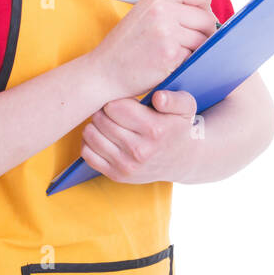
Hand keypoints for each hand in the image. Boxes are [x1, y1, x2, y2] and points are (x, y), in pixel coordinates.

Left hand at [80, 90, 200, 184]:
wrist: (182, 160)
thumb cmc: (179, 126)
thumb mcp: (186, 107)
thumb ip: (174, 99)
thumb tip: (158, 98)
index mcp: (155, 130)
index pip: (115, 106)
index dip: (117, 100)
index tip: (126, 102)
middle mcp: (139, 151)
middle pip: (100, 119)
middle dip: (105, 110)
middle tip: (116, 112)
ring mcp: (126, 166)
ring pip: (90, 134)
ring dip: (96, 125)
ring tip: (110, 123)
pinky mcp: (117, 176)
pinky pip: (87, 153)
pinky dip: (91, 142)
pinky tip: (104, 137)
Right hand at [86, 0, 217, 98]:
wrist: (103, 72)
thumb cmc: (128, 45)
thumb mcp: (147, 12)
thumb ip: (176, 5)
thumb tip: (210, 11)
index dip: (203, 6)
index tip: (192, 18)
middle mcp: (162, 8)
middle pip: (208, 18)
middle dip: (202, 33)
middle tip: (183, 44)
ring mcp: (166, 31)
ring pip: (204, 40)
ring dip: (194, 51)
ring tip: (172, 54)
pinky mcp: (170, 54)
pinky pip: (196, 58)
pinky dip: (187, 64)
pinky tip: (169, 65)